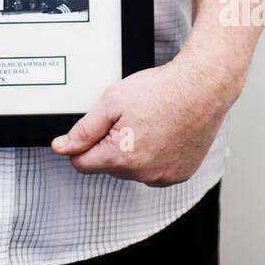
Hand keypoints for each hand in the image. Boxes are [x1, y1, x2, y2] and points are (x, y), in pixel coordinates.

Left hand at [49, 58, 229, 185]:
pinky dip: (154, 156)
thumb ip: (84, 130)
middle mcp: (144, 174)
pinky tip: (162, 133)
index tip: (93, 129)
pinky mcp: (180, 174)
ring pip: (132, 170)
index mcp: (122, 158)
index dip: (82, 144)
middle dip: (110, 145)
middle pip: (108, 166)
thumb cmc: (161, 91)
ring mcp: (164, 177)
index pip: (82, 164)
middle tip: (128, 118)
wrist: (202, 88)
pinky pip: (154, 171)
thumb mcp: (111, 102)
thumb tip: (62, 147)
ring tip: (148, 123)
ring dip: (132, 152)